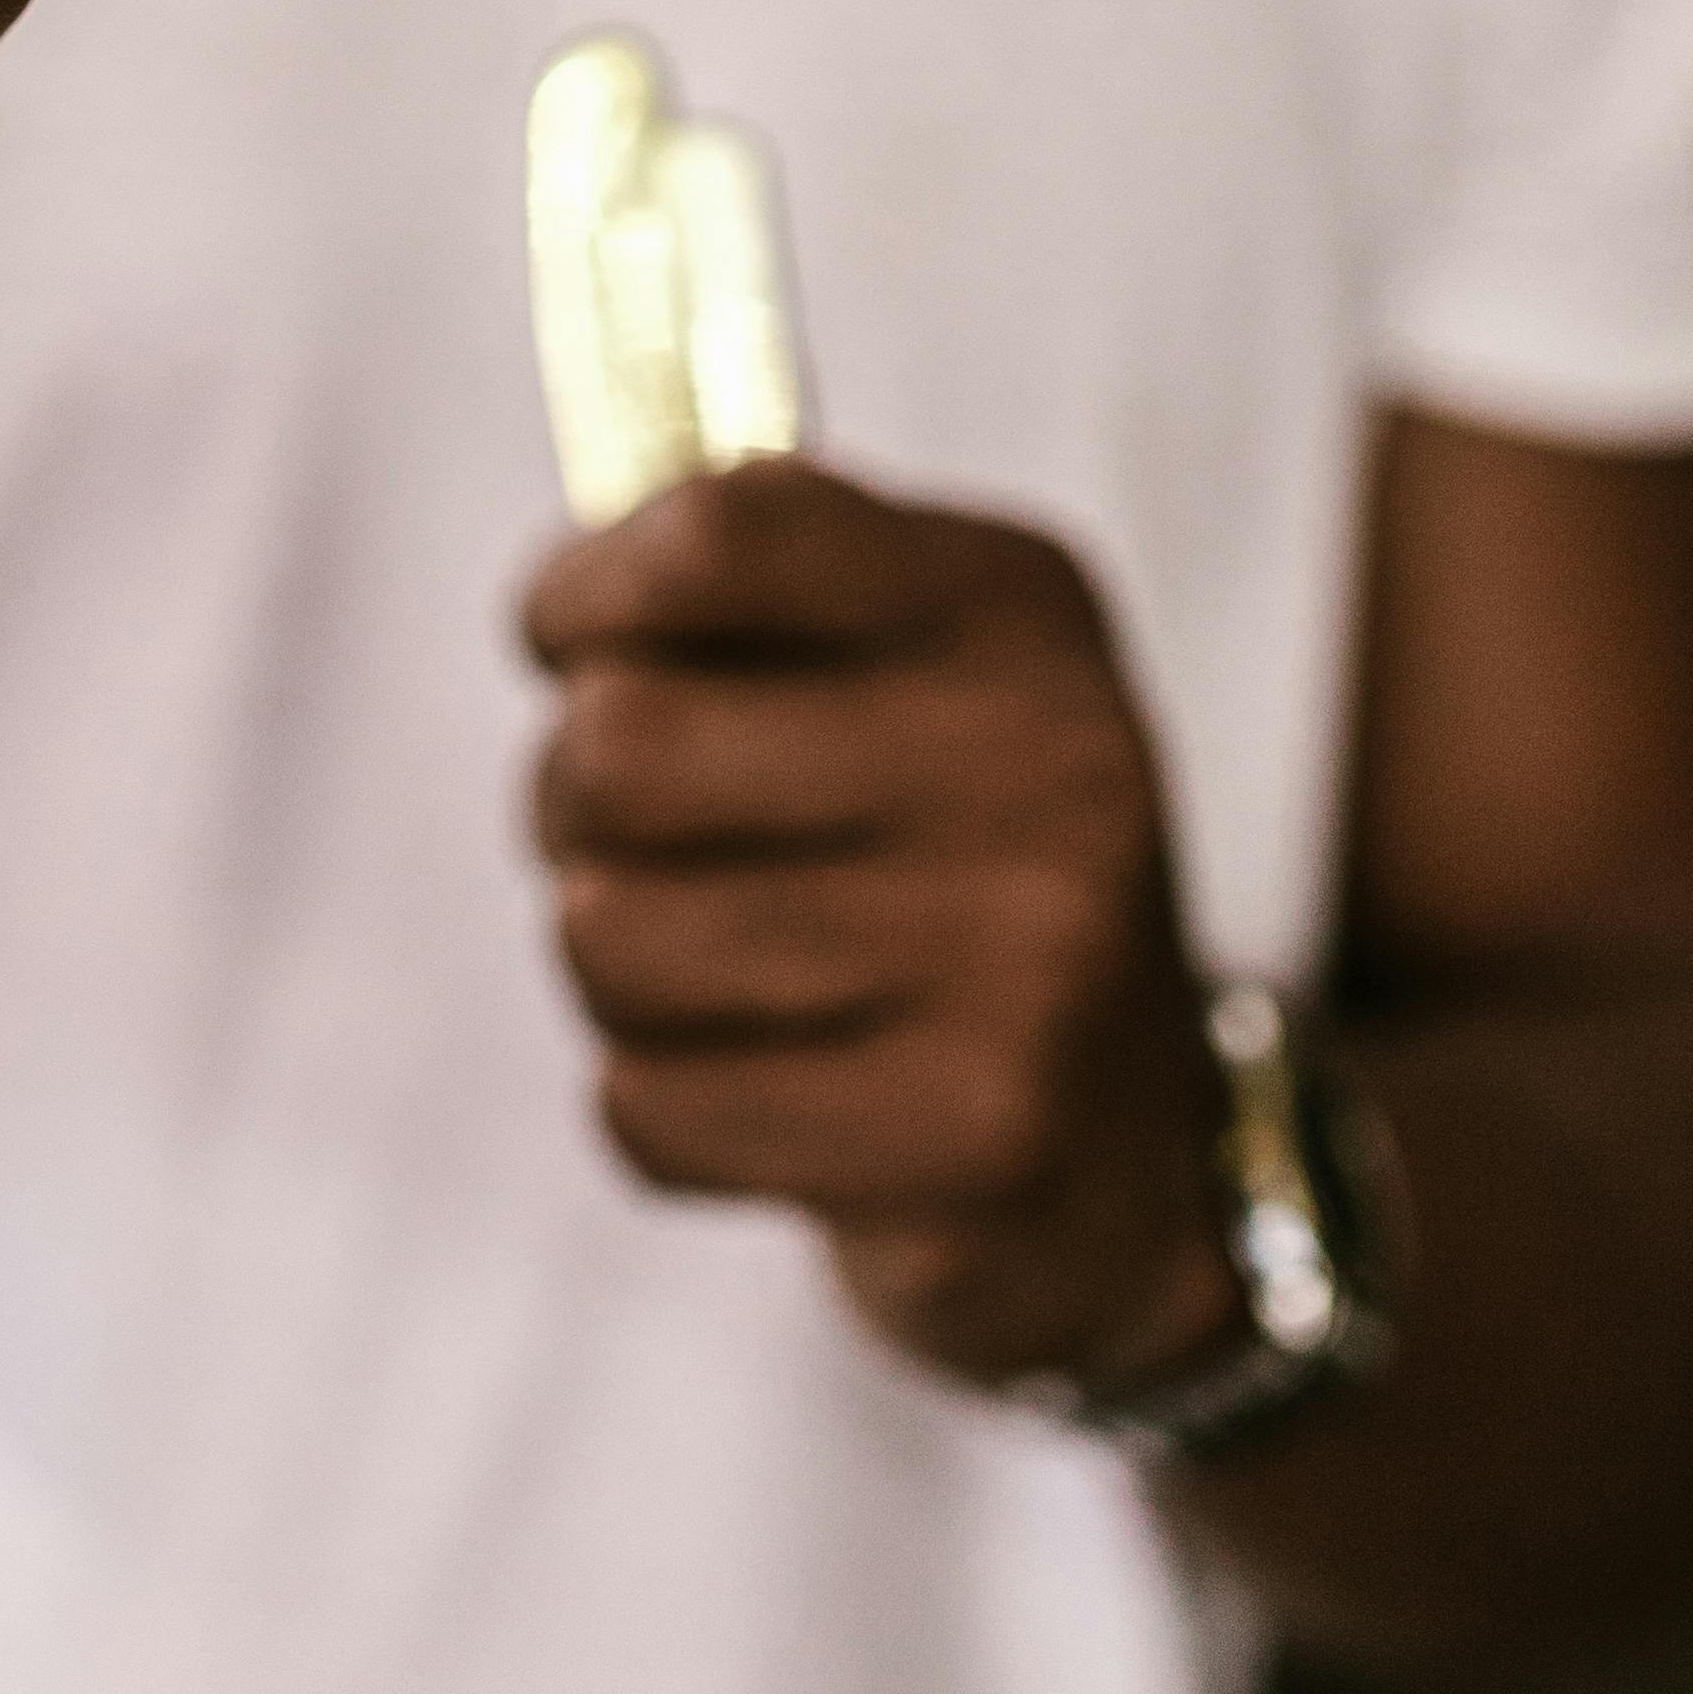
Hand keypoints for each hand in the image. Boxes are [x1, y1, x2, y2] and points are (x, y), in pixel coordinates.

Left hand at [522, 460, 1242, 1401]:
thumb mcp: (898, 666)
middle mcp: (1047, 756)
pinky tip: (764, 1090)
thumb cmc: (942, 869)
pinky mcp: (980, 1135)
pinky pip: (647, 1108)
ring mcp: (1034, 954)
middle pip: (622, 743)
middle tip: (634, 843)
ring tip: (709, 973)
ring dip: (609, 971)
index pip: (719, 536)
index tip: (573, 647)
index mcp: (1007, 602)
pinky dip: (658, 1106)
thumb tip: (561, 609)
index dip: (585, 597)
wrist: (1131, 1157)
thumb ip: (732, 590)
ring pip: (608, 934)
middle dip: (569, 807)